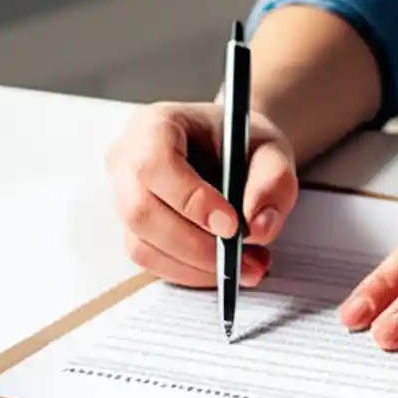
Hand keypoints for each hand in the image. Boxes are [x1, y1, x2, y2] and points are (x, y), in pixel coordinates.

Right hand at [105, 101, 297, 287]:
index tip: (231, 226)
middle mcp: (128, 160)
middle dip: (195, 246)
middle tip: (243, 260)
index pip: (155, 164)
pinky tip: (227, 266)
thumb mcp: (272, 149)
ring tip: (247, 266)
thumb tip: (258, 227)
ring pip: (143, 246)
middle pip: (140, 212)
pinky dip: (192, 272)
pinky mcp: (134, 229)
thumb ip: (273, 181)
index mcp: (155, 125)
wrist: (232, 150)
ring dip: (197, 267)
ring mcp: (124, 197)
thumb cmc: (243, 143)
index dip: (190, 200)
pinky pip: (152, 262)